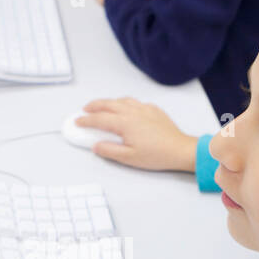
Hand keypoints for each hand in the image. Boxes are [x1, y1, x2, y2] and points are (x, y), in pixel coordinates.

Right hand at [77, 98, 197, 171]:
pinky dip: (125, 103)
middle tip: (85, 110)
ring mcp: (144, 109)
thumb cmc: (157, 155)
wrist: (179, 149)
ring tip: (102, 107)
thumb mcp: (129, 158)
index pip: (99, 119)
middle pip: (108, 104)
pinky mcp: (154, 110)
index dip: (86, 120)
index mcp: (124, 123)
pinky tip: (125, 109)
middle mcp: (133, 112)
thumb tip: (96, 145)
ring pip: (122, 100)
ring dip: (109, 102)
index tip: (78, 122)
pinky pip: (135, 102)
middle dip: (94, 106)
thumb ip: (109, 150)